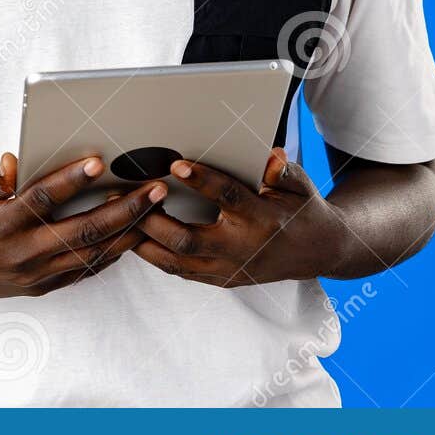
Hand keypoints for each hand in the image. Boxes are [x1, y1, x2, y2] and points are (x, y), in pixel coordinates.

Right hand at [0, 153, 165, 298]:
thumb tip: (18, 160)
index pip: (41, 199)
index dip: (70, 179)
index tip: (98, 161)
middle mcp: (19, 253)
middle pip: (81, 230)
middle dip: (123, 209)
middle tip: (152, 190)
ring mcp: (32, 274)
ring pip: (90, 254)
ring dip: (126, 233)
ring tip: (153, 213)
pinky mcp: (38, 286)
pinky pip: (81, 271)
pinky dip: (108, 255)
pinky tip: (129, 238)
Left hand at [132, 148, 348, 287]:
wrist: (316, 251)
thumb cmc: (302, 208)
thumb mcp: (300, 185)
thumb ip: (283, 171)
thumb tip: (270, 155)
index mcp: (263, 219)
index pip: (228, 199)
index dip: (203, 181)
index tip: (176, 163)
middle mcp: (242, 248)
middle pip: (189, 238)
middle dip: (153, 219)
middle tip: (125, 197)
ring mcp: (229, 269)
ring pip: (177, 261)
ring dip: (143, 241)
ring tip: (117, 217)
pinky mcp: (221, 279)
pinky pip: (180, 271)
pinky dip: (153, 256)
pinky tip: (131, 238)